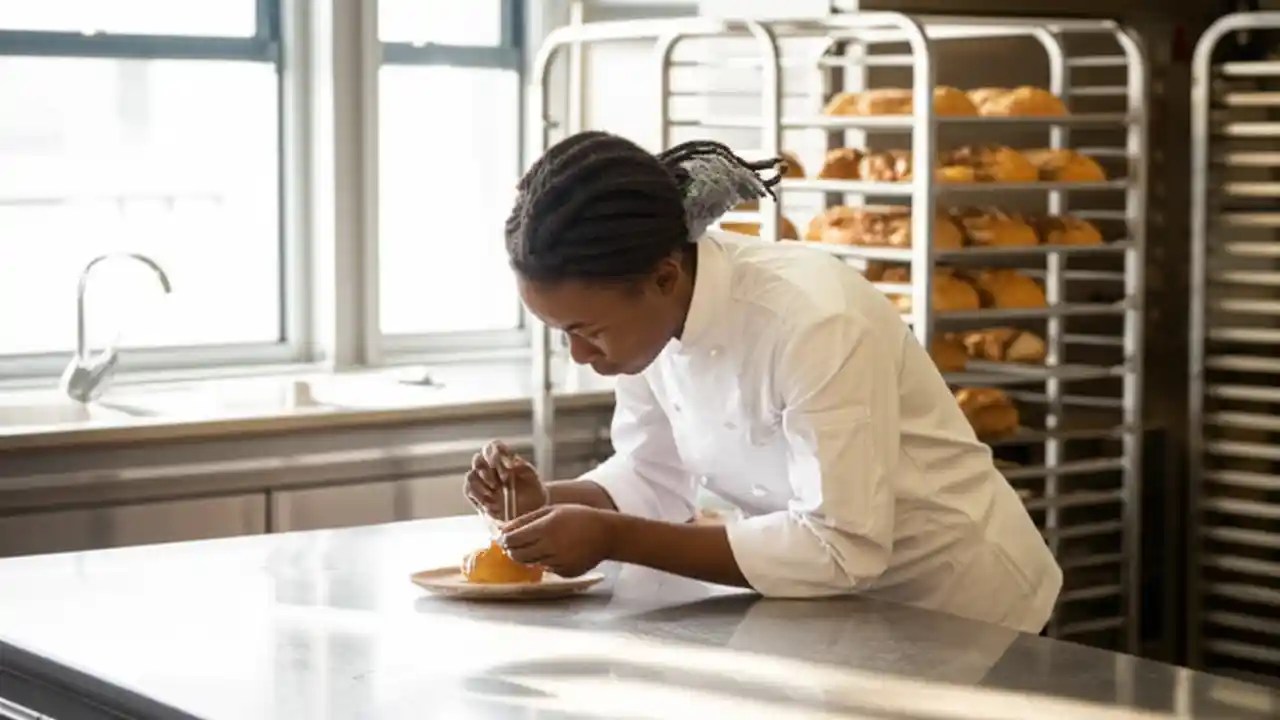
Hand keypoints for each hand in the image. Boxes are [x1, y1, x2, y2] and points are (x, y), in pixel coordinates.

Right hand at [463, 440, 547, 519]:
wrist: (532, 508)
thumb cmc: (533, 488)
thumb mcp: (533, 476)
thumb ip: (523, 467)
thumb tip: (510, 465)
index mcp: (503, 458)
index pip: (491, 447)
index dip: (492, 452)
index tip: (496, 462)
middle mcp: (489, 468)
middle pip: (477, 460)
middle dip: (487, 471)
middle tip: (502, 482)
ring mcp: (482, 482)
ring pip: (471, 476)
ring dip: (481, 484)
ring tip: (496, 492)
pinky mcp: (478, 496)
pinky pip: (468, 490)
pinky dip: (477, 495)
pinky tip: (491, 502)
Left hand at [500, 505, 616, 577]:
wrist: (606, 534)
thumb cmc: (578, 517)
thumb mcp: (551, 510)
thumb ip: (525, 520)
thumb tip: (502, 529)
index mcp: (545, 528)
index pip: (512, 539)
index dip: (505, 539)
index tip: (505, 538)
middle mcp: (550, 547)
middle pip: (517, 555)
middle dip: (513, 550)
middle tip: (517, 544)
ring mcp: (557, 562)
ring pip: (531, 563)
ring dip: (528, 556)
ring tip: (540, 544)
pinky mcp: (565, 572)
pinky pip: (547, 568)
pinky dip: (546, 561)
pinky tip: (558, 551)